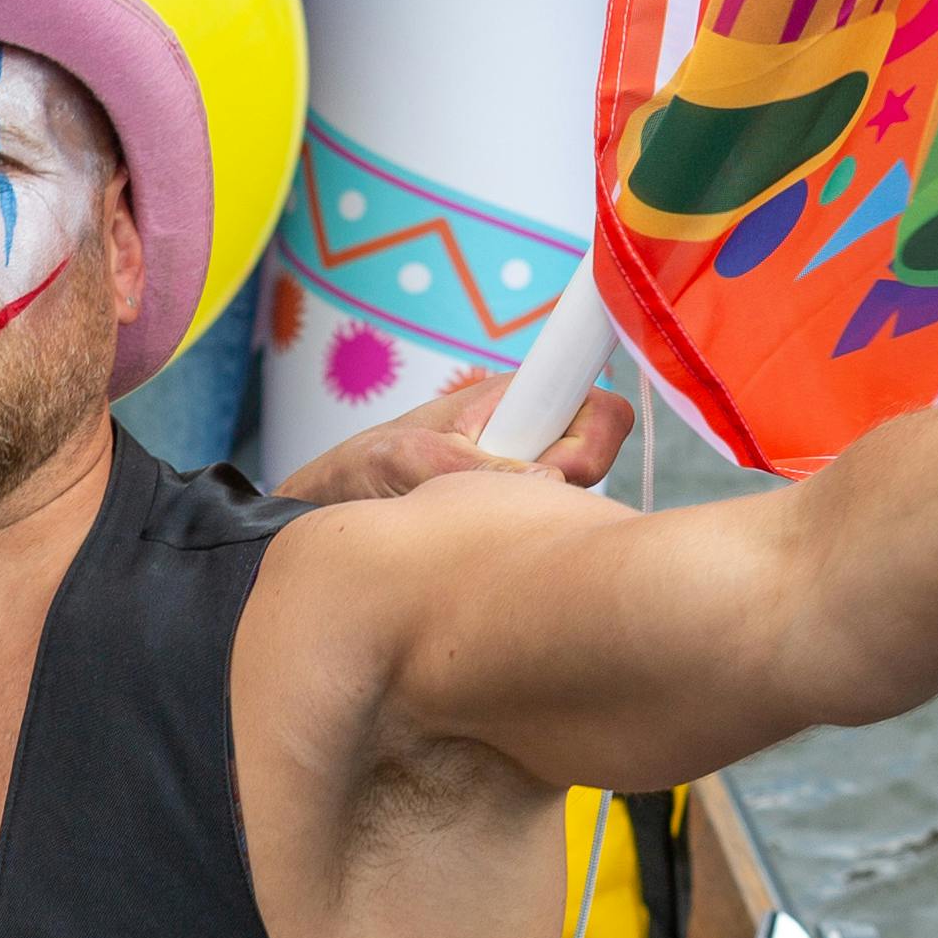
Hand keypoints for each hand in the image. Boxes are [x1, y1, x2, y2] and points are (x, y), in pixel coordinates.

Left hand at [272, 372, 634, 504]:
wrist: (337, 498)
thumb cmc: (368, 464)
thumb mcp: (408, 460)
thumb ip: (473, 467)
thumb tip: (549, 486)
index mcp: (517, 398)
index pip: (601, 411)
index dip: (592, 441)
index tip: (556, 471)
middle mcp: (535, 433)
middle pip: (600, 463)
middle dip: (564, 489)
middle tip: (498, 501)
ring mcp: (532, 474)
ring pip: (579, 502)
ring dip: (537, 516)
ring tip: (470, 516)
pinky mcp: (522, 509)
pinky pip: (554, 528)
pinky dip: (525, 537)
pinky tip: (478, 539)